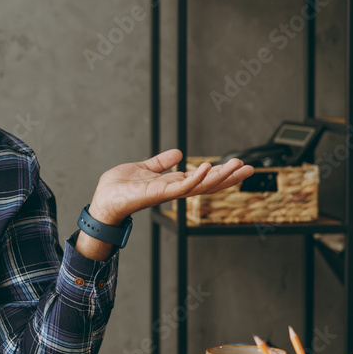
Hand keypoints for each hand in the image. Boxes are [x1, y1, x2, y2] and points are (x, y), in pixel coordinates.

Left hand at [88, 149, 253, 224]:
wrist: (102, 200)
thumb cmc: (118, 188)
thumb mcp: (143, 168)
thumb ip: (160, 162)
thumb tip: (178, 153)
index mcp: (171, 183)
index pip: (201, 178)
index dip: (220, 173)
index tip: (239, 165)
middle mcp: (173, 190)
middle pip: (208, 184)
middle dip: (229, 177)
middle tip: (249, 168)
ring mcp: (167, 193)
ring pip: (200, 186)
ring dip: (219, 176)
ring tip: (236, 166)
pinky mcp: (158, 194)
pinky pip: (182, 186)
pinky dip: (196, 177)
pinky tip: (207, 168)